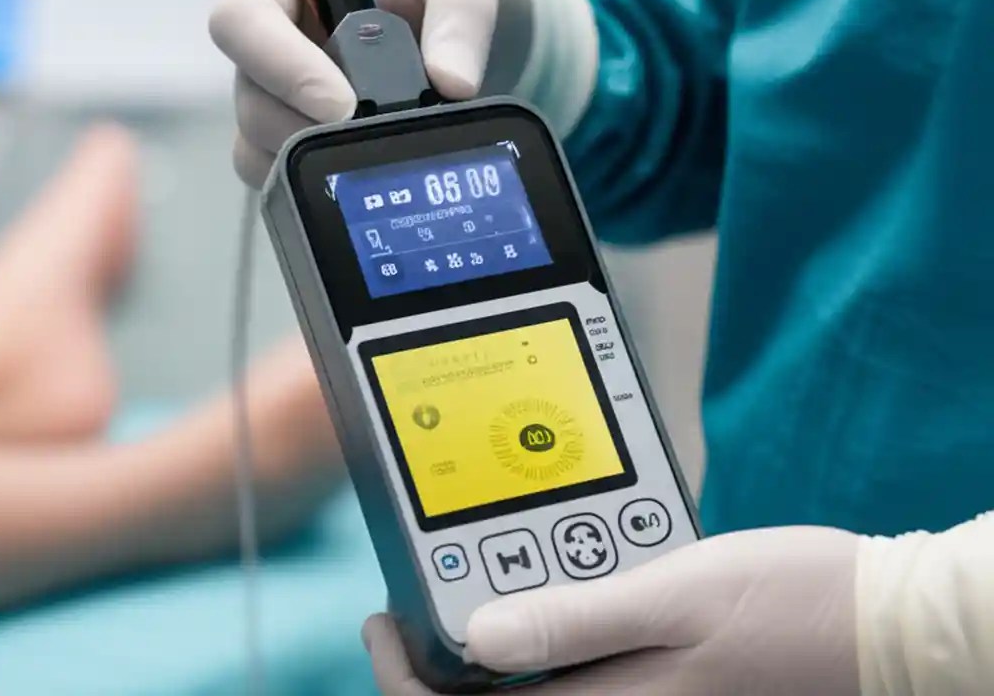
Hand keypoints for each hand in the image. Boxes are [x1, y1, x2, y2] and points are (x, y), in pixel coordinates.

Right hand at [209, 0, 519, 186]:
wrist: (444, 9)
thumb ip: (459, 13)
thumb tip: (453, 83)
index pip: (243, 19)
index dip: (282, 67)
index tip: (342, 105)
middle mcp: (269, 38)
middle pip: (248, 93)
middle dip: (301, 129)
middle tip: (361, 143)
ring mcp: (276, 90)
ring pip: (254, 140)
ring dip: (304, 163)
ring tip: (363, 161)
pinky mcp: (293, 131)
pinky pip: (276, 169)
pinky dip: (311, 183)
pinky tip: (356, 177)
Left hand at [363, 527, 859, 694]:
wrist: (889, 632)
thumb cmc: (794, 610)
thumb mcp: (676, 598)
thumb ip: (573, 622)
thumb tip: (474, 639)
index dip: (402, 682)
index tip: (383, 621)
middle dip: (435, 668)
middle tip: (415, 600)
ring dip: (485, 653)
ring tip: (469, 586)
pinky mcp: (657, 693)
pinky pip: (574, 681)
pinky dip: (541, 646)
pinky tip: (544, 592)